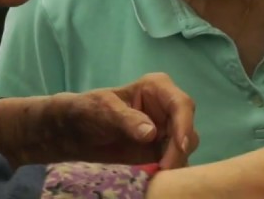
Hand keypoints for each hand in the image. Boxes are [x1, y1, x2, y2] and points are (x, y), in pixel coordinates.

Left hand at [45, 72, 199, 168]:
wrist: (75, 132)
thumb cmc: (88, 110)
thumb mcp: (104, 110)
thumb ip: (127, 120)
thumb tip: (151, 133)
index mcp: (157, 87)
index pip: (181, 104)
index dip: (184, 125)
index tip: (178, 146)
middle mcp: (167, 107)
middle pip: (187, 127)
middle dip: (180, 148)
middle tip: (164, 167)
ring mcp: (166, 128)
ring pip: (186, 145)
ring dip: (177, 160)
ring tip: (158, 172)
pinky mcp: (161, 148)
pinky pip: (176, 158)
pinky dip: (173, 167)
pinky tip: (160, 176)